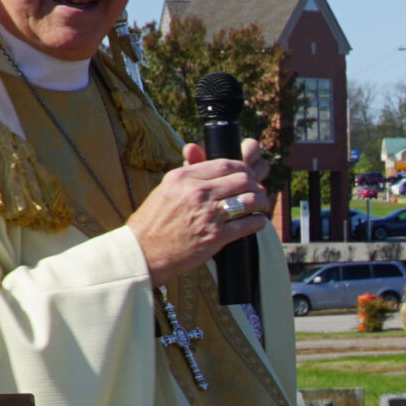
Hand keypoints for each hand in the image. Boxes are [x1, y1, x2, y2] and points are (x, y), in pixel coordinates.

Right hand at [129, 142, 268, 283]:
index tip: (247, 174)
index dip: (243, 168)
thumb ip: (187, 172)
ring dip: (261, 202)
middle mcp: (197, 192)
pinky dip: (258, 222)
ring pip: (250, 200)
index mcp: (184, 177)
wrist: (144, 252)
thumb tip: (199, 153)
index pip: (225, 164)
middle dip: (255, 184)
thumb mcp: (166, 188)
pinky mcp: (216, 236)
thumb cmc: (153, 221)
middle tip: (257, 190)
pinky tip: (257, 222)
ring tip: (260, 206)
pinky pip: (249, 224)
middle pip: (242, 179)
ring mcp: (209, 214)